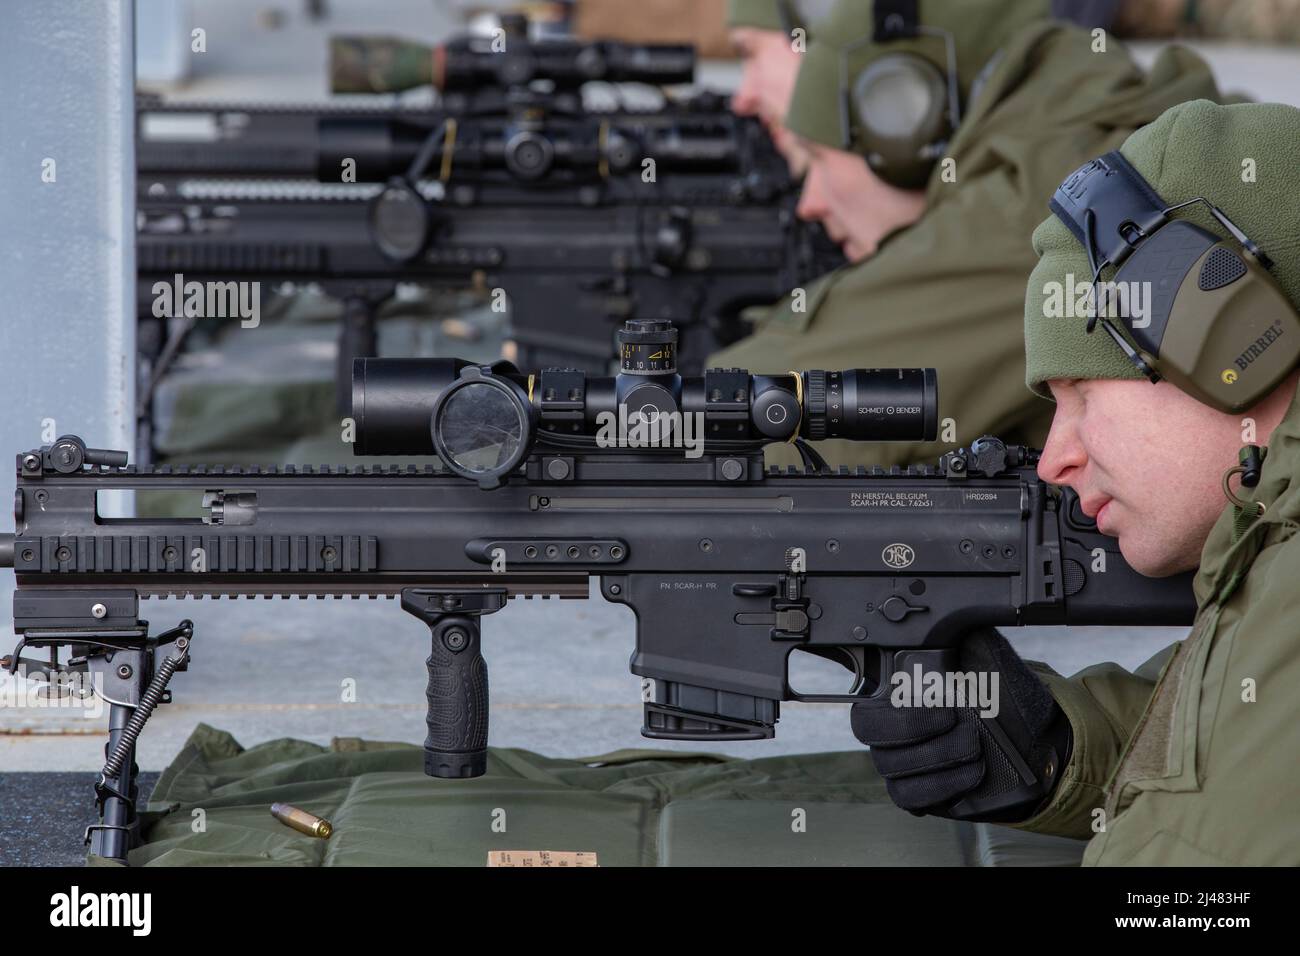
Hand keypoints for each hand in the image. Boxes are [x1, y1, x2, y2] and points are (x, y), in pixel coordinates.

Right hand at [850, 627, 1072, 822]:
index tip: (939, 698)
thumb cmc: (1003, 695)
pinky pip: (909, 797)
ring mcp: (899, 763)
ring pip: (891, 766)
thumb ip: (963, 637)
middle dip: (911, 726)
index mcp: (896, 692)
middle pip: (869, 732)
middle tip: (954, 720)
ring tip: (974, 746)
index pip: (866, 698)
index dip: (892, 701)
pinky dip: (941, 785)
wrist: (1032, 738)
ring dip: (936, 755)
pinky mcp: (917, 794)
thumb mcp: (986, 658)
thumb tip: (948, 615)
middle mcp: (889, 729)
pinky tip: (970, 772)